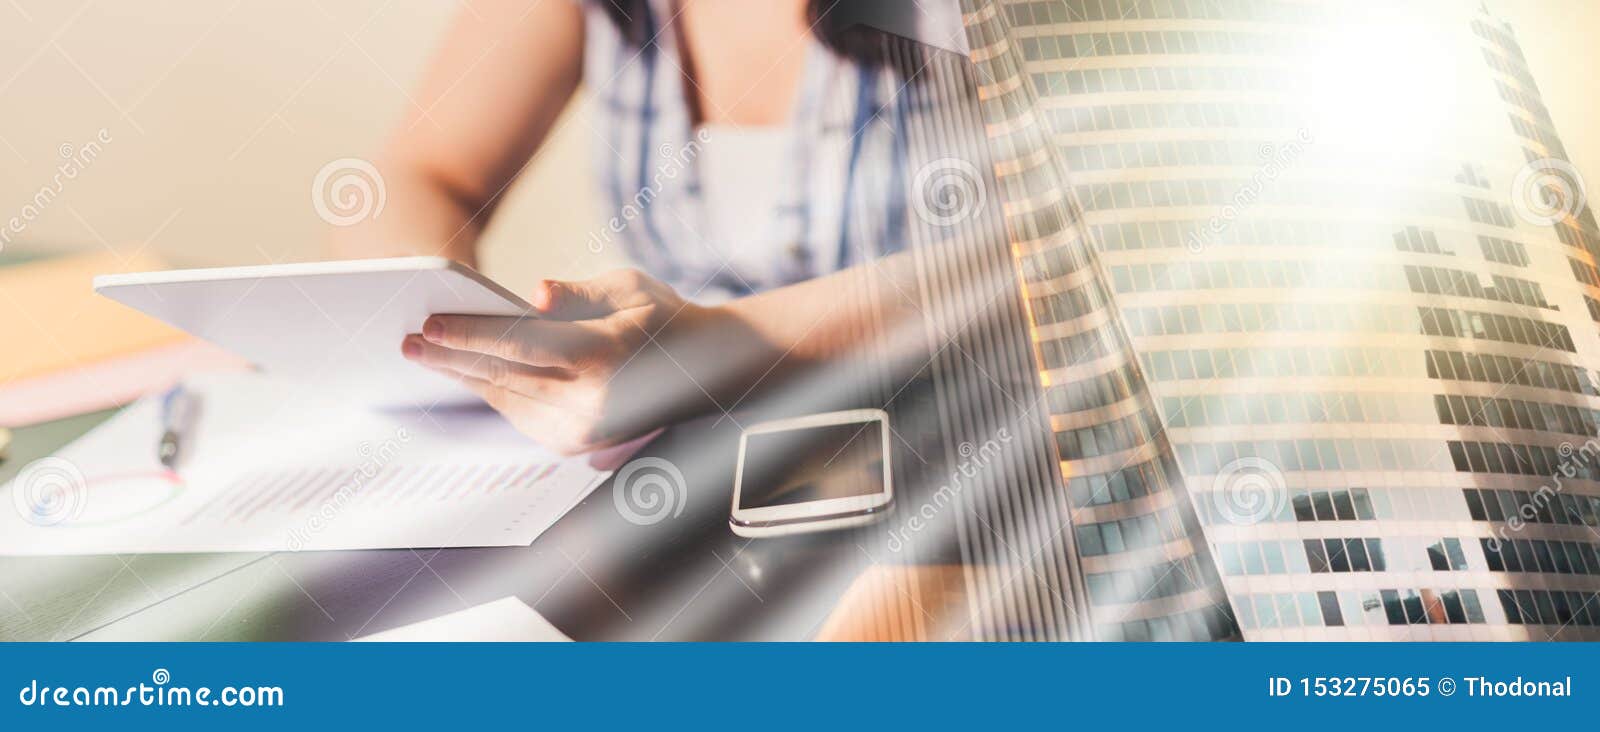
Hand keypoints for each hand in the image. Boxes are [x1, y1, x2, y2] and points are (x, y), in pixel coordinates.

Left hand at [402, 268, 727, 454]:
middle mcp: (590, 402)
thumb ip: (577, 293)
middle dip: (450, 356)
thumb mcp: (629, 287)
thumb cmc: (663, 316)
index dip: (468, 333)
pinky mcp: (575, 445)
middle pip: (502, 374)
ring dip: (462, 375)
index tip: (428, 322)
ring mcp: (582, 430)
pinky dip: (490, 391)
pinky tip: (464, 372)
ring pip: (505, 398)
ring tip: (424, 354)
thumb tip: (532, 295)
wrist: (706, 371)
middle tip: (407, 340)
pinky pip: (519, 414)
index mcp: (604, 357)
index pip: (519, 344)